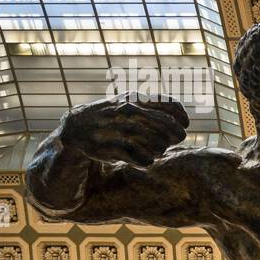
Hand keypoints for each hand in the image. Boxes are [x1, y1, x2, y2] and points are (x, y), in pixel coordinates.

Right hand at [59, 93, 189, 166]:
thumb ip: (156, 110)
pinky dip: (143, 158)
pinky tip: (148, 161)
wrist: (75, 128)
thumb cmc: (113, 119)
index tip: (183, 126)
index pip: (167, 104)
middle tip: (177, 139)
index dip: (180, 116)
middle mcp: (123, 110)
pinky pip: (129, 152)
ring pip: (146, 136)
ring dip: (159, 146)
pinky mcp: (102, 144)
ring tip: (160, 151)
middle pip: (160, 121)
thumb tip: (183, 123)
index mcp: (134, 99)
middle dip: (173, 132)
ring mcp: (112, 127)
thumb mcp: (132, 107)